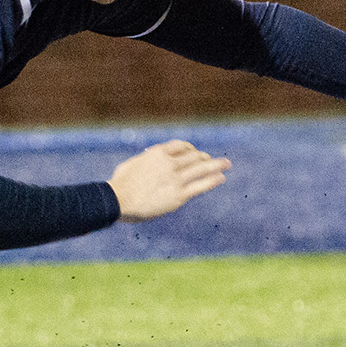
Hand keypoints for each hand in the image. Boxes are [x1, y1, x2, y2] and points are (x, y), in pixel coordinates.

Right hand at [109, 140, 230, 220]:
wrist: (118, 200)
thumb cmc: (119, 184)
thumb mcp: (132, 164)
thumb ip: (145, 160)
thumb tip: (149, 157)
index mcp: (157, 153)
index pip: (181, 146)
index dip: (190, 149)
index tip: (194, 153)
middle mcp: (169, 163)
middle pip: (194, 156)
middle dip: (205, 157)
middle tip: (214, 160)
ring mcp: (176, 179)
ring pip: (201, 168)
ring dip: (216, 165)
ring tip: (227, 164)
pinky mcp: (179, 195)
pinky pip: (200, 185)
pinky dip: (212, 181)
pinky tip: (221, 178)